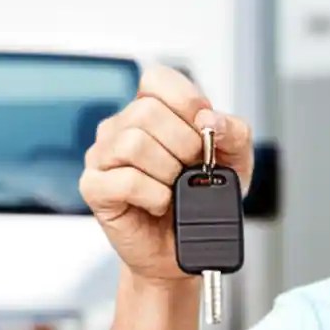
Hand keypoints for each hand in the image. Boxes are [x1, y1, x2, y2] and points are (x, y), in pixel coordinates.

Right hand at [79, 64, 253, 282]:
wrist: (181, 251)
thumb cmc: (200, 202)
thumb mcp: (235, 163)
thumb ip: (234, 132)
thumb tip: (210, 119)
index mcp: (149, 111)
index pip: (156, 78)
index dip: (186, 100)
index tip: (203, 129)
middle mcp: (120, 127)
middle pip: (146, 110)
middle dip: (183, 143)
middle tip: (192, 168)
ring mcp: (102, 157)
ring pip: (134, 143)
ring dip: (167, 171)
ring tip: (173, 188)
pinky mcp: (94, 188)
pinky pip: (124, 180)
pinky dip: (153, 195)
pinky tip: (159, 204)